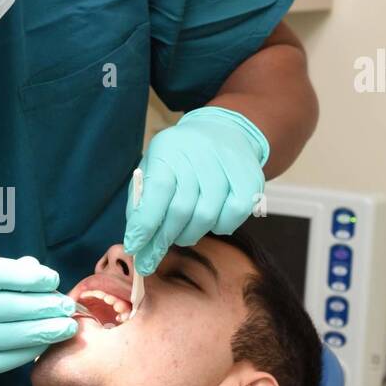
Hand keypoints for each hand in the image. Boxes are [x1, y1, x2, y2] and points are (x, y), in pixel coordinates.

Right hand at [0, 256, 77, 385]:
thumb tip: (33, 269)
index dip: (28, 276)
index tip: (51, 278)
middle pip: (6, 306)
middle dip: (42, 306)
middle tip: (66, 306)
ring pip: (5, 336)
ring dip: (40, 332)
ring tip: (63, 327)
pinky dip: (21, 353)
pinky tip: (38, 346)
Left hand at [123, 106, 268, 274]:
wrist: (222, 132)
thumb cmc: (179, 160)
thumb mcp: (152, 170)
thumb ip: (141, 204)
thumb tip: (135, 242)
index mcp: (169, 148)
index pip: (157, 190)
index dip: (145, 224)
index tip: (134, 247)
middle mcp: (200, 152)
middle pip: (181, 208)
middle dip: (164, 238)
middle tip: (154, 253)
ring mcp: (228, 164)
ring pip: (207, 216)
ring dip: (189, 234)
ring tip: (183, 233)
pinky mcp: (251, 177)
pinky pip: (234, 215)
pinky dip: (220, 226)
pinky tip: (211, 221)